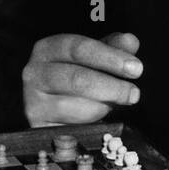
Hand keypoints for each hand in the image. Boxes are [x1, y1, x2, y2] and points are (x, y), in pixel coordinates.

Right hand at [22, 32, 141, 126]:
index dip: (109, 57)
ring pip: (71, 106)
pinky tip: (101, 121)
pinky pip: (67, 128)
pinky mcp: (37, 127)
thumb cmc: (77, 77)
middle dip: (111, 87)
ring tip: (116, 106)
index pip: (78, 48)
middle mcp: (34, 72)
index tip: (136, 68)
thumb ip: (114, 48)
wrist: (53, 109)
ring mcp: (32, 101)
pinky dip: (89, 125)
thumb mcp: (96, 59)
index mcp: (47, 49)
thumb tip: (130, 41)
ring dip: (101, 107)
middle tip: (134, 94)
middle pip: (75, 78)